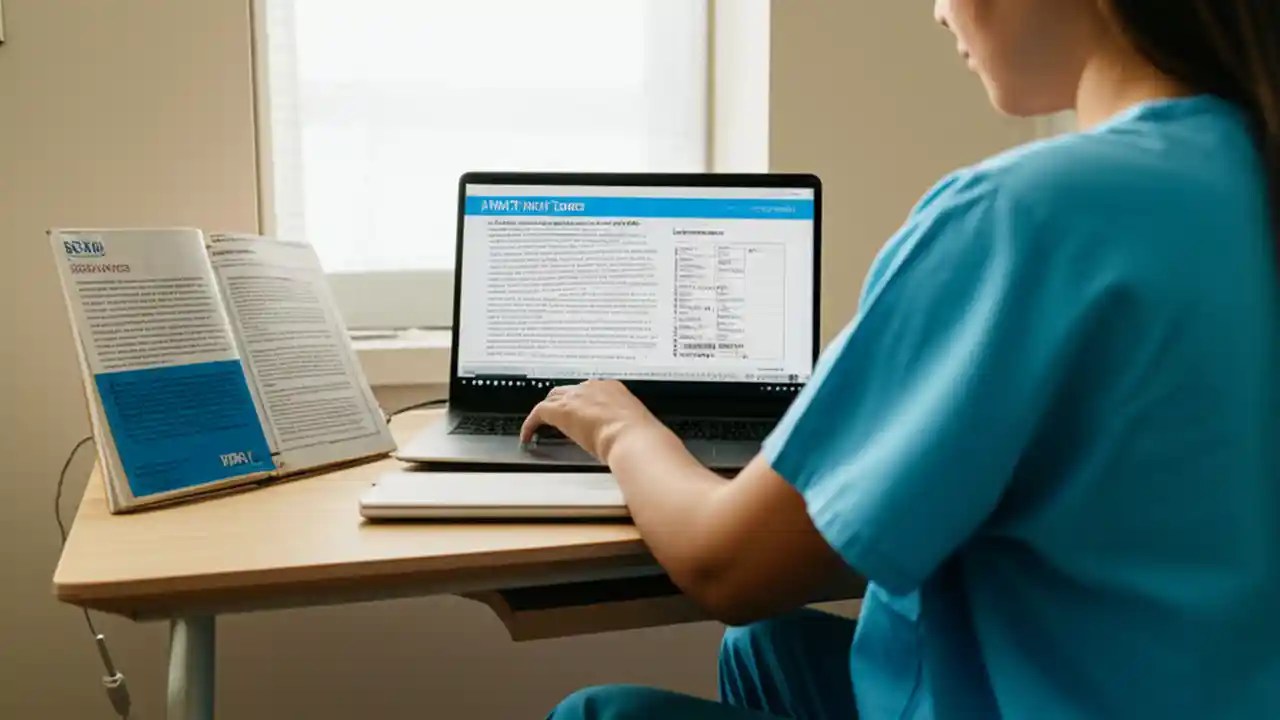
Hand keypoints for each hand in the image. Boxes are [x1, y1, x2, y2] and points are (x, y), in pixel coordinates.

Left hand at [519, 380, 670, 462]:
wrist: (634, 438)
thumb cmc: (640, 438)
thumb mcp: (633, 428)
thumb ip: (625, 429)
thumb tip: (627, 441)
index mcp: (613, 389)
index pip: (589, 392)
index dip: (581, 403)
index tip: (580, 415)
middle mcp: (593, 387)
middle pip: (568, 390)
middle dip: (560, 403)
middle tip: (555, 417)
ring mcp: (576, 396)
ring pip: (552, 398)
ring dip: (546, 411)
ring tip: (538, 425)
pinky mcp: (561, 410)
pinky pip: (538, 413)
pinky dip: (530, 424)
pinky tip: (527, 436)